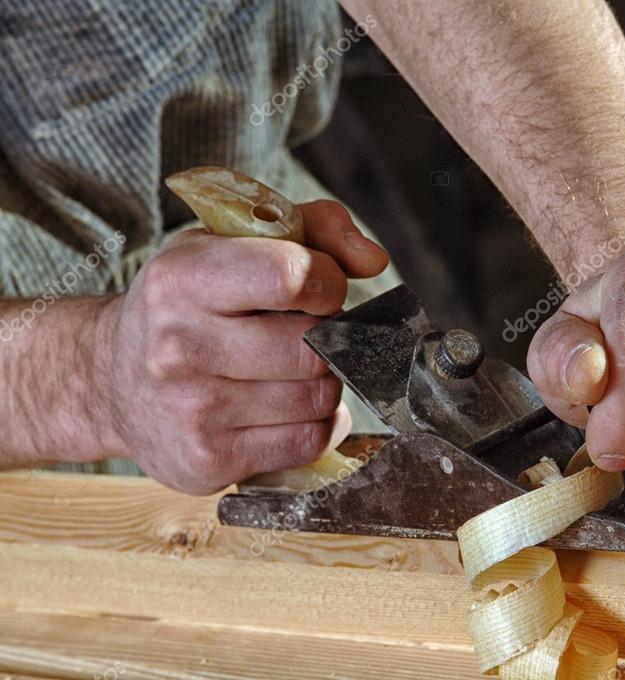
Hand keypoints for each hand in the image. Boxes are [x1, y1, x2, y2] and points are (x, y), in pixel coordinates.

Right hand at [95, 201, 388, 493]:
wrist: (111, 381)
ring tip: (288, 372)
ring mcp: (191, 410)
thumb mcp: (235, 243)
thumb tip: (373, 261)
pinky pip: (309, 441)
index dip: (327, 283)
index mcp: (182, 278)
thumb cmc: (190, 303)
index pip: (294, 276)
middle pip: (315, 347)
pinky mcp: (208, 461)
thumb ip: (316, 230)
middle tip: (303, 335)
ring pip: (319, 397)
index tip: (318, 289)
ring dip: (322, 384)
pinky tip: (283, 408)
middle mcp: (177, 346)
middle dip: (326, 339)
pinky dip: (313, 424)